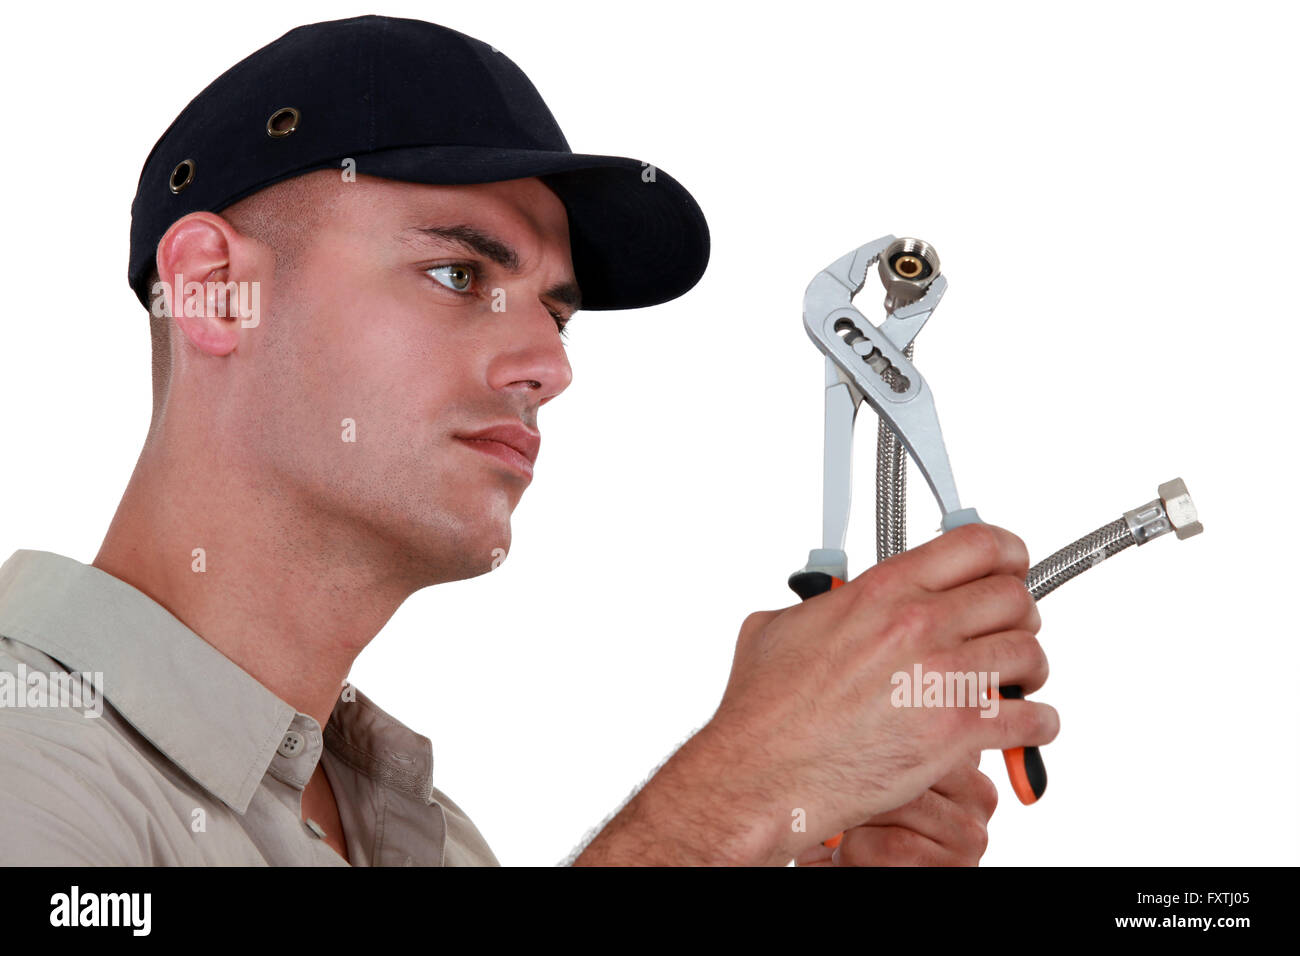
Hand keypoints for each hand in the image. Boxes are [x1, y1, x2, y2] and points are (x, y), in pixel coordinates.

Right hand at [700, 523, 1056, 863]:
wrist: (762, 771)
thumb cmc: (764, 711)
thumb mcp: (779, 626)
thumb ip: (820, 604)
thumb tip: (828, 602)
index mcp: (881, 591)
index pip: (977, 544)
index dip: (1007, 553)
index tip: (1010, 566)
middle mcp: (918, 624)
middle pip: (1014, 597)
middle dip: (1020, 614)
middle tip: (1009, 630)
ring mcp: (940, 677)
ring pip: (1029, 653)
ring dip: (1030, 668)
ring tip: (1017, 681)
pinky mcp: (955, 733)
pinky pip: (1031, 718)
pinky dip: (1037, 724)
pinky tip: (1025, 726)